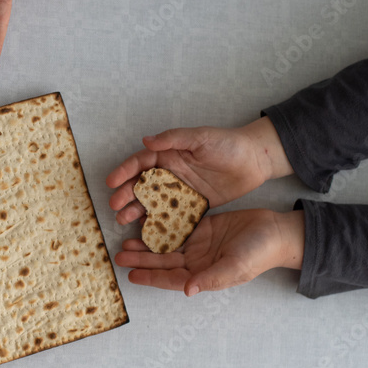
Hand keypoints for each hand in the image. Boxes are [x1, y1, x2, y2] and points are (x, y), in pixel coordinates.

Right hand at [106, 117, 293, 224]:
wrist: (255, 162)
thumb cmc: (228, 144)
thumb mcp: (201, 137)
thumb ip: (174, 138)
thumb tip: (145, 139)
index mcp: (169, 154)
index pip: (140, 162)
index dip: (124, 171)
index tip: (111, 182)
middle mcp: (169, 173)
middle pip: (141, 185)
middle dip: (126, 195)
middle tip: (115, 206)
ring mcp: (179, 191)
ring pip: (151, 202)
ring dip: (135, 210)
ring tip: (123, 220)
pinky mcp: (191, 205)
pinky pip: (170, 215)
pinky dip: (156, 222)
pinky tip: (145, 229)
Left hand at [115, 209, 304, 295]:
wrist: (277, 231)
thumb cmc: (260, 252)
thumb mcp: (236, 266)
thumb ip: (211, 278)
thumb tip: (188, 290)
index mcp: (203, 275)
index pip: (171, 278)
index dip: (151, 277)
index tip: (131, 275)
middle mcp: (197, 262)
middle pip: (163, 263)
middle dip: (142, 260)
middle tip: (119, 255)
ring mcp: (199, 245)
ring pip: (166, 247)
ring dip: (147, 246)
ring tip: (127, 242)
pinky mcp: (202, 228)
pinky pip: (176, 229)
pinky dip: (161, 228)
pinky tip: (145, 223)